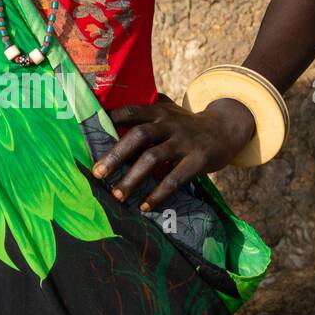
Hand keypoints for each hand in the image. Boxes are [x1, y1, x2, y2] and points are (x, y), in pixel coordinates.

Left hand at [93, 93, 255, 211]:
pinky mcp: (198, 159)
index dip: (110, 119)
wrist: (225, 130)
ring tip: (117, 195)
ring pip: (153, 158)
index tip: (89, 133)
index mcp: (158, 111)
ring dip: (132, 178)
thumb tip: (107, 108)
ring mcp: (184, 141)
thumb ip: (145, 108)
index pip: (131, 110)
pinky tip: (145, 206)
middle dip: (116, 155)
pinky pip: (175, 178)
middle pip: (138, 135)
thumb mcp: (168, 110)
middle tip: (97, 173)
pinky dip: (159, 193)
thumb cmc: (186, 124)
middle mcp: (169, 123)